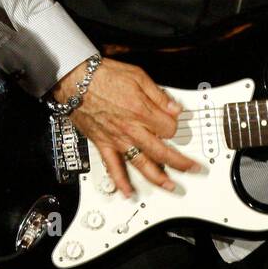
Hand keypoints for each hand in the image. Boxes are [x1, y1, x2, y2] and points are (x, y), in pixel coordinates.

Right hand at [54, 58, 199, 196]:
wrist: (75, 80)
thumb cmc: (103, 75)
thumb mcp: (138, 75)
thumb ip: (158, 95)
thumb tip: (174, 108)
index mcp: (142, 111)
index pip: (170, 128)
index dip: (175, 126)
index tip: (175, 123)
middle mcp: (132, 129)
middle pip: (162, 151)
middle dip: (180, 162)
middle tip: (192, 169)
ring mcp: (117, 139)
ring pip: (142, 164)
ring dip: (158, 178)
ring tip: (170, 187)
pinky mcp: (103, 144)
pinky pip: (113, 167)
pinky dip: (121, 182)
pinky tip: (128, 193)